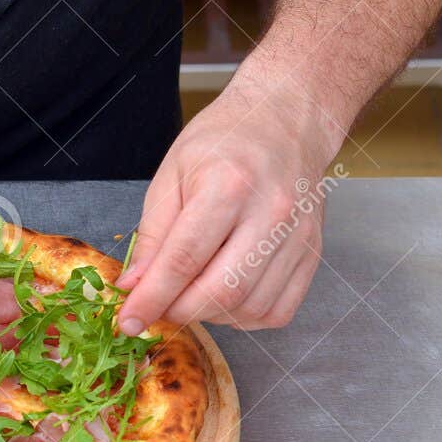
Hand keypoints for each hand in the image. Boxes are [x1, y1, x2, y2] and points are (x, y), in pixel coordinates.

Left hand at [115, 74, 343, 331]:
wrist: (286, 120)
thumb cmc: (224, 141)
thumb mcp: (172, 175)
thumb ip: (152, 234)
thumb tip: (134, 287)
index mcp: (229, 186)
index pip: (184, 260)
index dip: (152, 299)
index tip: (128, 322)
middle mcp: (271, 214)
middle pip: (221, 293)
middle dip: (180, 312)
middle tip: (158, 308)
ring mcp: (298, 237)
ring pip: (250, 308)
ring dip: (210, 316)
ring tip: (190, 294)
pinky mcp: (313, 254)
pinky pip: (277, 311)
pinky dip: (243, 317)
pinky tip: (224, 297)